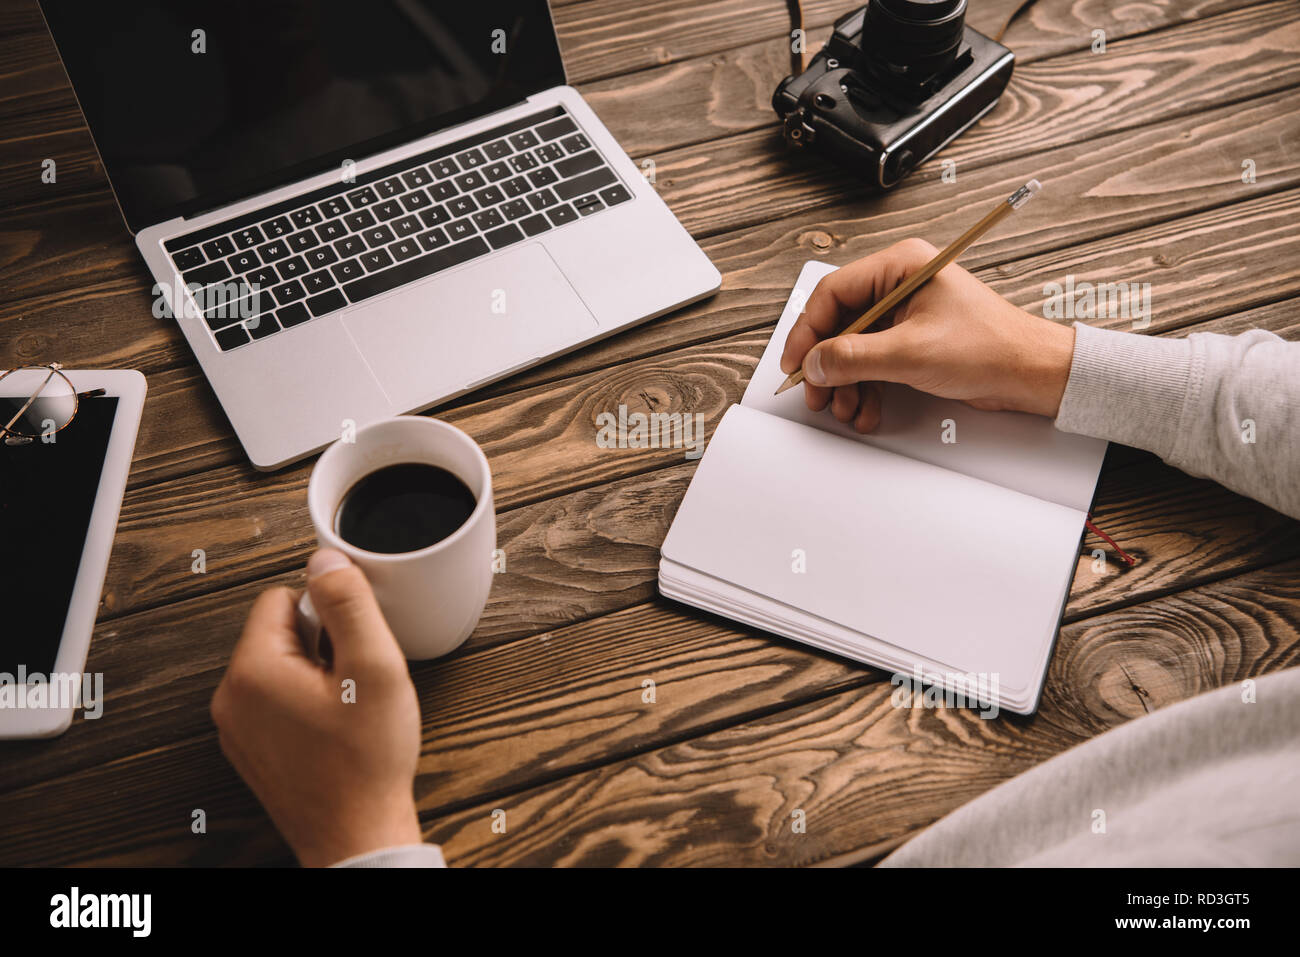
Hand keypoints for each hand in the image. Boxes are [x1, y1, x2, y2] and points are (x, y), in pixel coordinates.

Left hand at [211, 548, 422, 866]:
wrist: (356, 835)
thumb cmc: (366, 762)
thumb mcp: (374, 667)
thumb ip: (349, 602)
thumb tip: (325, 558)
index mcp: (253, 670)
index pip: (281, 596)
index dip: (328, 613)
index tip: (350, 648)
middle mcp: (232, 697)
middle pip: (279, 631)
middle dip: (323, 644)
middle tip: (353, 681)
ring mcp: (236, 728)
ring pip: (280, 666)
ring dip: (316, 674)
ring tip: (346, 708)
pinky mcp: (251, 749)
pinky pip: (276, 701)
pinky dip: (307, 704)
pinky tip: (335, 729)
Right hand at [779, 238, 1075, 431]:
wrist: (1032, 374)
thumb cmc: (990, 347)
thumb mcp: (911, 353)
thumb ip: (854, 358)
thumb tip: (814, 363)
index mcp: (900, 267)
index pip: (833, 293)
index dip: (807, 331)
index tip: (795, 363)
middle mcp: (899, 285)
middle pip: (840, 323)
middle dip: (827, 365)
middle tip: (817, 394)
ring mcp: (906, 314)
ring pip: (854, 348)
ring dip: (846, 383)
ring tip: (846, 409)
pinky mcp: (913, 340)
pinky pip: (874, 362)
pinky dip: (866, 388)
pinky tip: (867, 409)